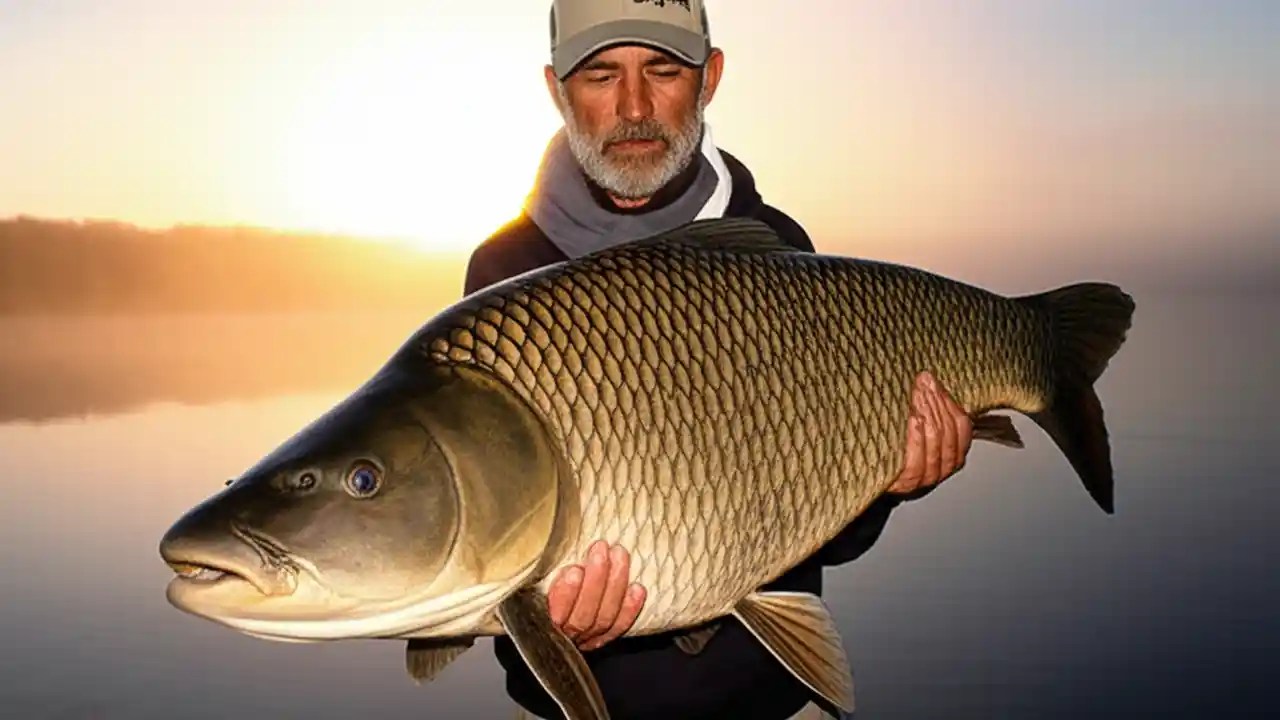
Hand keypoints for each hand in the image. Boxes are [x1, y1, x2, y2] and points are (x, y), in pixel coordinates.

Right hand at [547, 540, 645, 651]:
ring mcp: (585, 638)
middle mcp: (563, 635)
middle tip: (600, 549)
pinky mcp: (602, 638)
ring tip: (619, 554)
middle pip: (582, 616)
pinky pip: (618, 627)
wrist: (547, 616)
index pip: (553, 615)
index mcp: (541, 621)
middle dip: (595, 580)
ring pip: (603, 619)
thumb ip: (539, 572)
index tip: (573, 571)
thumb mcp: (527, 581)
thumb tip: (540, 546)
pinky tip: (638, 588)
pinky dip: (629, 608)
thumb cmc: (538, 587)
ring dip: (615, 585)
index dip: (565, 595)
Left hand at [888, 372, 972, 494]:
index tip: (934, 384)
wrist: (861, 468)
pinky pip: (918, 460)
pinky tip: (913, 419)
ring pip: (936, 443)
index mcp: (951, 452)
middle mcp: (941, 468)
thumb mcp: (912, 422)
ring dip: (927, 413)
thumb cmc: (888, 442)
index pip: (961, 426)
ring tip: (917, 394)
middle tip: (923, 384)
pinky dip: (917, 437)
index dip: (950, 403)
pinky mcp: (906, 483)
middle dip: (935, 403)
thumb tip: (927, 379)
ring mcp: (925, 478)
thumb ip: (926, 407)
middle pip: (948, 432)